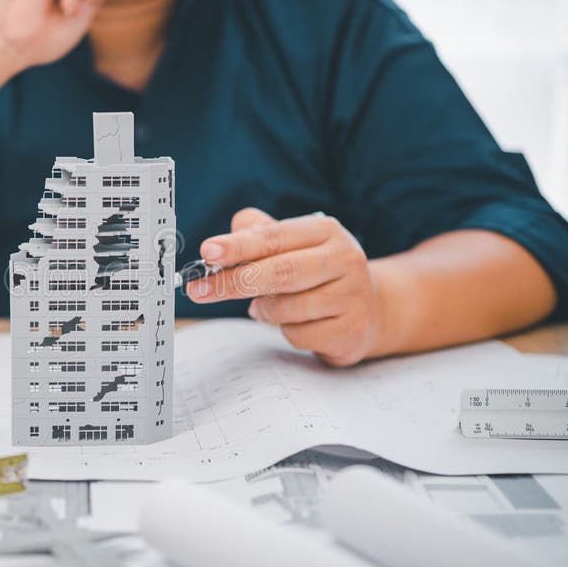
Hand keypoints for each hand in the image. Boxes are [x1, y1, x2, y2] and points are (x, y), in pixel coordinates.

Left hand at [186, 208, 383, 366]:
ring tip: (269, 305)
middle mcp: (345, 259)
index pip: (274, 237)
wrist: (369, 308)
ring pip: (285, 309)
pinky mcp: (351, 330)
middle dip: (233, 282)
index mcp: (325, 231)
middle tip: (198, 291)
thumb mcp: (290, 244)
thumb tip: (222, 245)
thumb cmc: (314, 271)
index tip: (207, 252)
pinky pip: (297, 336)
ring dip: (264, 311)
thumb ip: (256, 235)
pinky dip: (287, 332)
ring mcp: (353, 296)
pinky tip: (299, 323)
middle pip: (279, 272)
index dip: (238, 246)